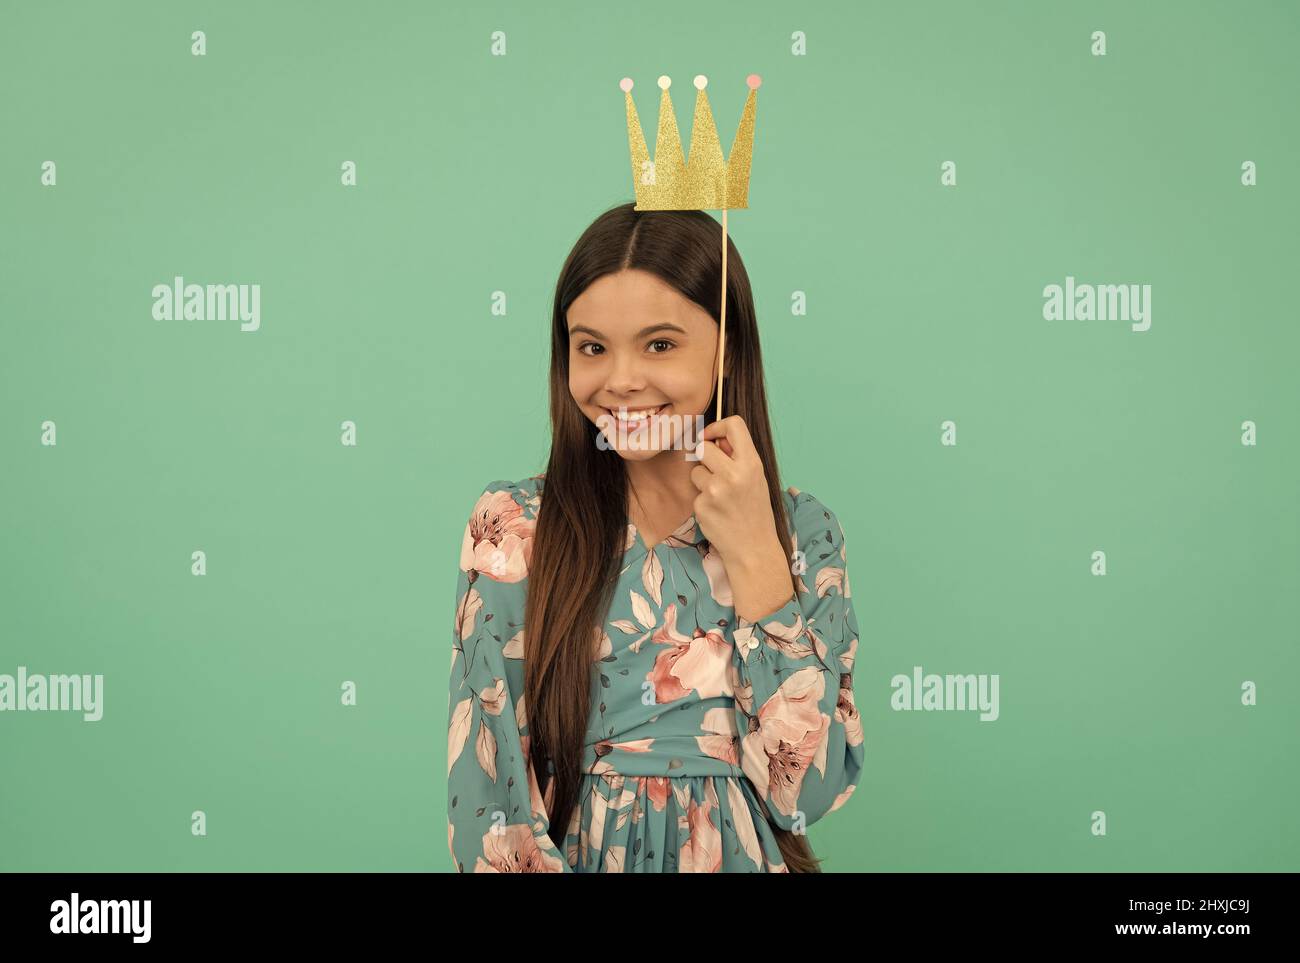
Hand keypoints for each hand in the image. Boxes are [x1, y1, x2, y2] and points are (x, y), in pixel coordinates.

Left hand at [689, 416, 776, 564]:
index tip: (712, 437)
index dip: (718, 426)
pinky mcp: (701, 506)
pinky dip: (703, 500)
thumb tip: (714, 438)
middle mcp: (733, 474)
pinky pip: (694, 493)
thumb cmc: (756, 512)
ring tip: (721, 497)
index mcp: (751, 464)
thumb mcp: (756, 479)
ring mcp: (715, 491)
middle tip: (716, 472)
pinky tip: (717, 512)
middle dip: (705, 456)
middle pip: (703, 447)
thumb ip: (738, 457)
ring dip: (703, 481)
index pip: (733, 424)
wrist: (753, 548)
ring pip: (695, 471)